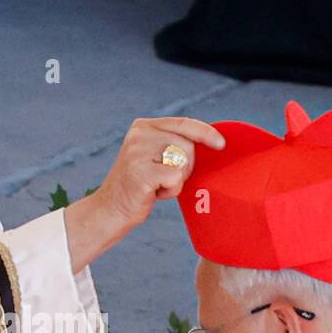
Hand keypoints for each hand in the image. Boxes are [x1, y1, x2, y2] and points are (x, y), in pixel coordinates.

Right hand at [63, 117, 223, 272]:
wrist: (111, 209)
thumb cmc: (140, 186)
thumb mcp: (154, 155)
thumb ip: (173, 143)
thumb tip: (212, 139)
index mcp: (143, 126)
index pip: (184, 123)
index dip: (206, 132)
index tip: (221, 144)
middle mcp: (139, 135)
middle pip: (188, 145)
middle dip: (186, 166)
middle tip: (163, 178)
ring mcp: (138, 152)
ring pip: (184, 161)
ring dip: (177, 179)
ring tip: (157, 184)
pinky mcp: (141, 172)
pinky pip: (176, 177)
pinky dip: (171, 190)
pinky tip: (153, 193)